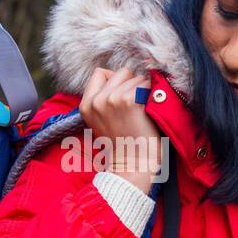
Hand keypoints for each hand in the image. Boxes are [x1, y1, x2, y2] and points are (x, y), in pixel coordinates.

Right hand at [78, 66, 161, 192]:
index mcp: (85, 105)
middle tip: (134, 107)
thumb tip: (121, 76)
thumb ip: (103, 99)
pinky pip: (146, 84)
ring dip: (143, 90)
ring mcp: (112, 99)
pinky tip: (148, 110)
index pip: (100, 73)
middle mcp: (96, 101)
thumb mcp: (101, 121)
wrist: (133, 165)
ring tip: (141, 112)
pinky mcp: (129, 101)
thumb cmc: (123, 144)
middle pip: (120, 72)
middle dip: (131, 84)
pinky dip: (151, 94)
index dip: (114, 80)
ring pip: (135, 77)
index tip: (122, 96)